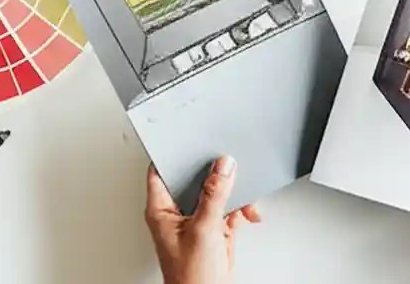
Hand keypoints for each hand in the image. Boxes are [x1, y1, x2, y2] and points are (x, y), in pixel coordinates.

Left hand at [145, 156, 262, 283]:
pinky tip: (247, 213)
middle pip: (194, 179)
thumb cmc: (190, 278)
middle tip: (228, 165)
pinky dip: (240, 208)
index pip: (162, 170)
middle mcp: (177, 213)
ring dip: (233, 192)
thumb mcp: (204, 229)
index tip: (190, 139)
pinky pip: (228, 208)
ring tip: (243, 195)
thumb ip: (215, 195)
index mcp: (162, 210)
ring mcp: (196, 221)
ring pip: (215, 193)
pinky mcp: (214, 230)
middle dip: (214, 173)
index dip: (173, 152)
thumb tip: (223, 167)